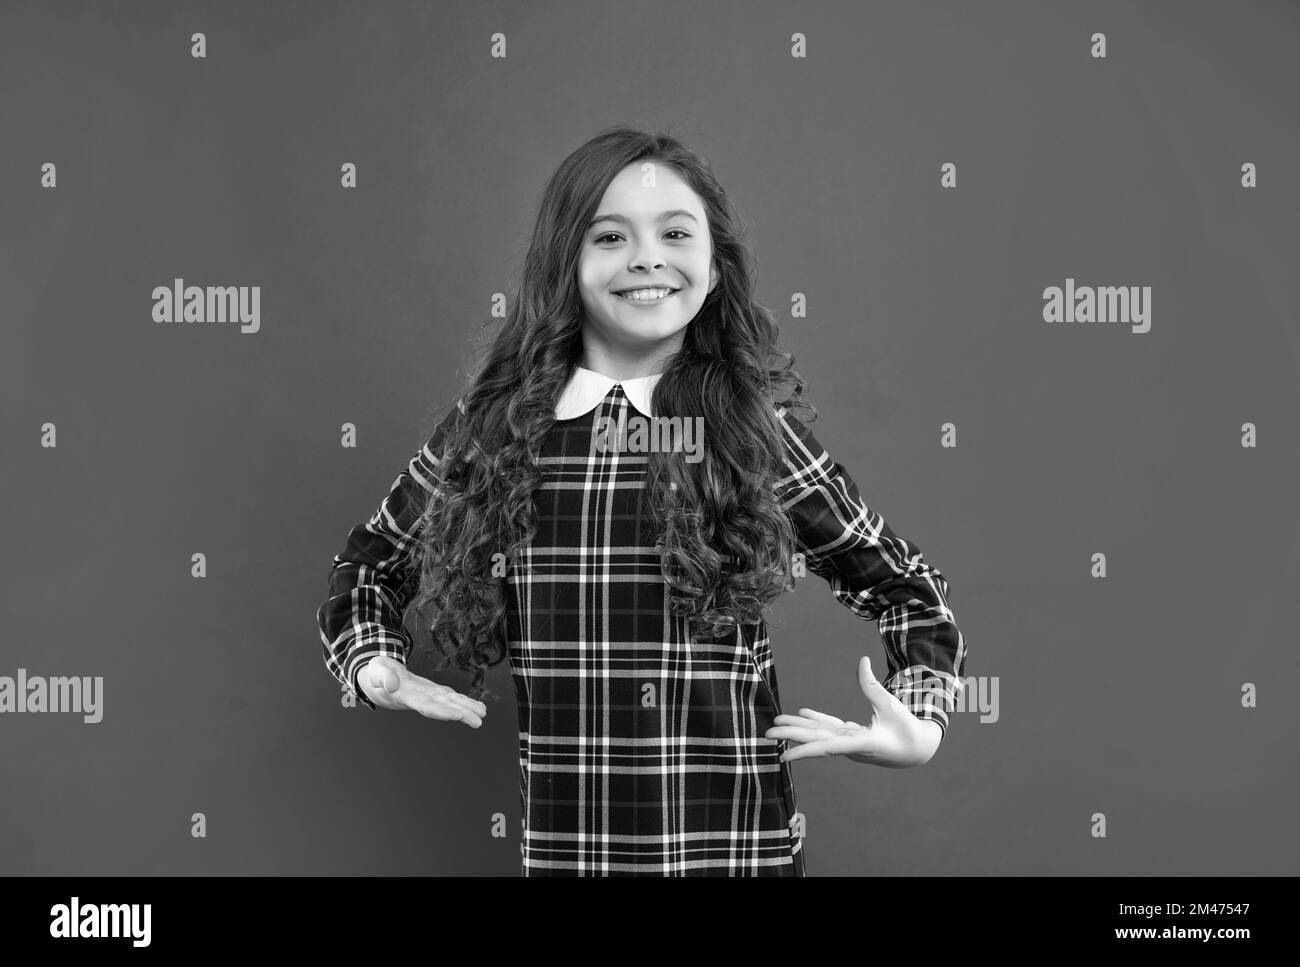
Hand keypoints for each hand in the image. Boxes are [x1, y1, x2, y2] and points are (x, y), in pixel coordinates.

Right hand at [355, 655, 486, 726]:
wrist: (375, 678)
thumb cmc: (374, 672)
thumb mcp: (375, 669)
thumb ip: (383, 676)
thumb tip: (392, 685)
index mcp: (405, 696)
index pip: (425, 705)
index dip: (441, 711)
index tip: (457, 715)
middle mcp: (419, 699)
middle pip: (442, 707)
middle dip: (460, 714)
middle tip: (478, 722)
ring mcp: (426, 695)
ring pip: (448, 703)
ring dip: (466, 709)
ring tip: (482, 714)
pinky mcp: (430, 691)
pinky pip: (449, 697)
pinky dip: (463, 701)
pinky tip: (477, 707)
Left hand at [764, 656, 941, 767]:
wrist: (918, 750)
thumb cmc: (907, 729)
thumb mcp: (892, 706)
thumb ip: (874, 685)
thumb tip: (862, 660)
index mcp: (863, 744)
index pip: (830, 748)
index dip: (806, 751)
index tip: (785, 756)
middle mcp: (851, 747)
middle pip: (817, 741)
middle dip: (792, 737)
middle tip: (767, 734)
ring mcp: (850, 744)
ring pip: (820, 736)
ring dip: (798, 730)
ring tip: (775, 726)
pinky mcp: (852, 739)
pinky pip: (829, 731)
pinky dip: (816, 723)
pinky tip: (802, 715)